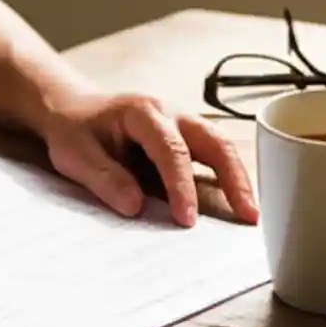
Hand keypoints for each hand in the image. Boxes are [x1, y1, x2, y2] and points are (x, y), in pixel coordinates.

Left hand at [37, 91, 258, 226]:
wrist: (73, 108)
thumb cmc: (75, 130)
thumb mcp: (75, 155)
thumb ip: (105, 178)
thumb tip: (135, 206)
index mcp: (142, 113)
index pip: (171, 150)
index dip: (181, 186)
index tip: (186, 218)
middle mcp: (171, 113)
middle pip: (214, 142)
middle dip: (234, 179)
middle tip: (248, 215)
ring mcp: (183, 123)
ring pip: (221, 147)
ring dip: (239, 179)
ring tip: (252, 214)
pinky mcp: (186, 138)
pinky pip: (214, 155)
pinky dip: (229, 177)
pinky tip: (239, 203)